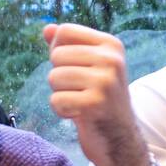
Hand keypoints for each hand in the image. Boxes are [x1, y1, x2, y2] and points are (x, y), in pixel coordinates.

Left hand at [44, 23, 151, 165]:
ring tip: (81, 102)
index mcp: (111, 45)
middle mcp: (112, 60)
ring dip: (61, 94)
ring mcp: (105, 82)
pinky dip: (62, 111)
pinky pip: (56, 100)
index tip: (77, 68)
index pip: (65, 31)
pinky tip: (80, 114)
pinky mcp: (94, 104)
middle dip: (61, 76)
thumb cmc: (99, 98)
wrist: (119, 137)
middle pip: (57, 55)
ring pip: (54, 77)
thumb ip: (67, 46)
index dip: (60, 51)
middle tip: (81, 90)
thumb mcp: (88, 67)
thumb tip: (47, 28)